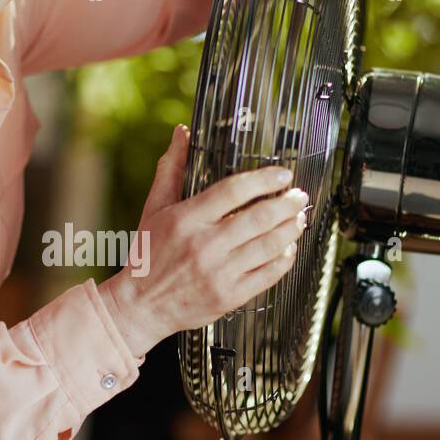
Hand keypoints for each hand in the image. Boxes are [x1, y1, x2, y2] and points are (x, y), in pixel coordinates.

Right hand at [100, 126, 307, 358]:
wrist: (140, 306)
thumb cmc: (148, 255)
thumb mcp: (154, 208)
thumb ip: (171, 169)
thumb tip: (182, 133)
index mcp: (187, 220)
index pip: (233, 190)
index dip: (264, 180)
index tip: (282, 176)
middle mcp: (205, 245)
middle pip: (259, 218)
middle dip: (287, 204)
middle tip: (299, 196)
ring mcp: (219, 273)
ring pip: (269, 245)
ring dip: (291, 229)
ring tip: (298, 218)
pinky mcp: (229, 296)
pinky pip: (268, 275)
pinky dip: (284, 259)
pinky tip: (288, 248)